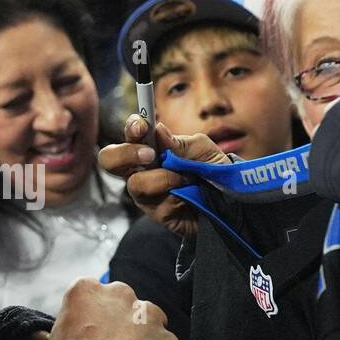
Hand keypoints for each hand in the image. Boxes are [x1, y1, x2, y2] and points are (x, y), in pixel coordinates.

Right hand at [45, 277, 180, 339]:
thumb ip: (60, 333)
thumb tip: (38, 339)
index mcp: (86, 289)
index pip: (96, 295)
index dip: (97, 319)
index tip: (93, 338)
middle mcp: (120, 293)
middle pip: (128, 306)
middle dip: (125, 326)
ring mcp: (149, 317)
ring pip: (152, 327)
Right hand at [98, 115, 228, 238]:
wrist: (230, 204)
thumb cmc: (213, 172)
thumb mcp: (204, 151)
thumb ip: (181, 143)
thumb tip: (158, 131)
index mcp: (151, 148)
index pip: (131, 134)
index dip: (131, 127)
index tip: (142, 127)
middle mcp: (141, 169)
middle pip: (109, 159)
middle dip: (125, 154)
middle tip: (151, 155)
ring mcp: (145, 193)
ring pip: (135, 183)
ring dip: (162, 178)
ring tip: (186, 179)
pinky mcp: (155, 213)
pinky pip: (157, 204)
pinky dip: (176, 197)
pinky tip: (189, 195)